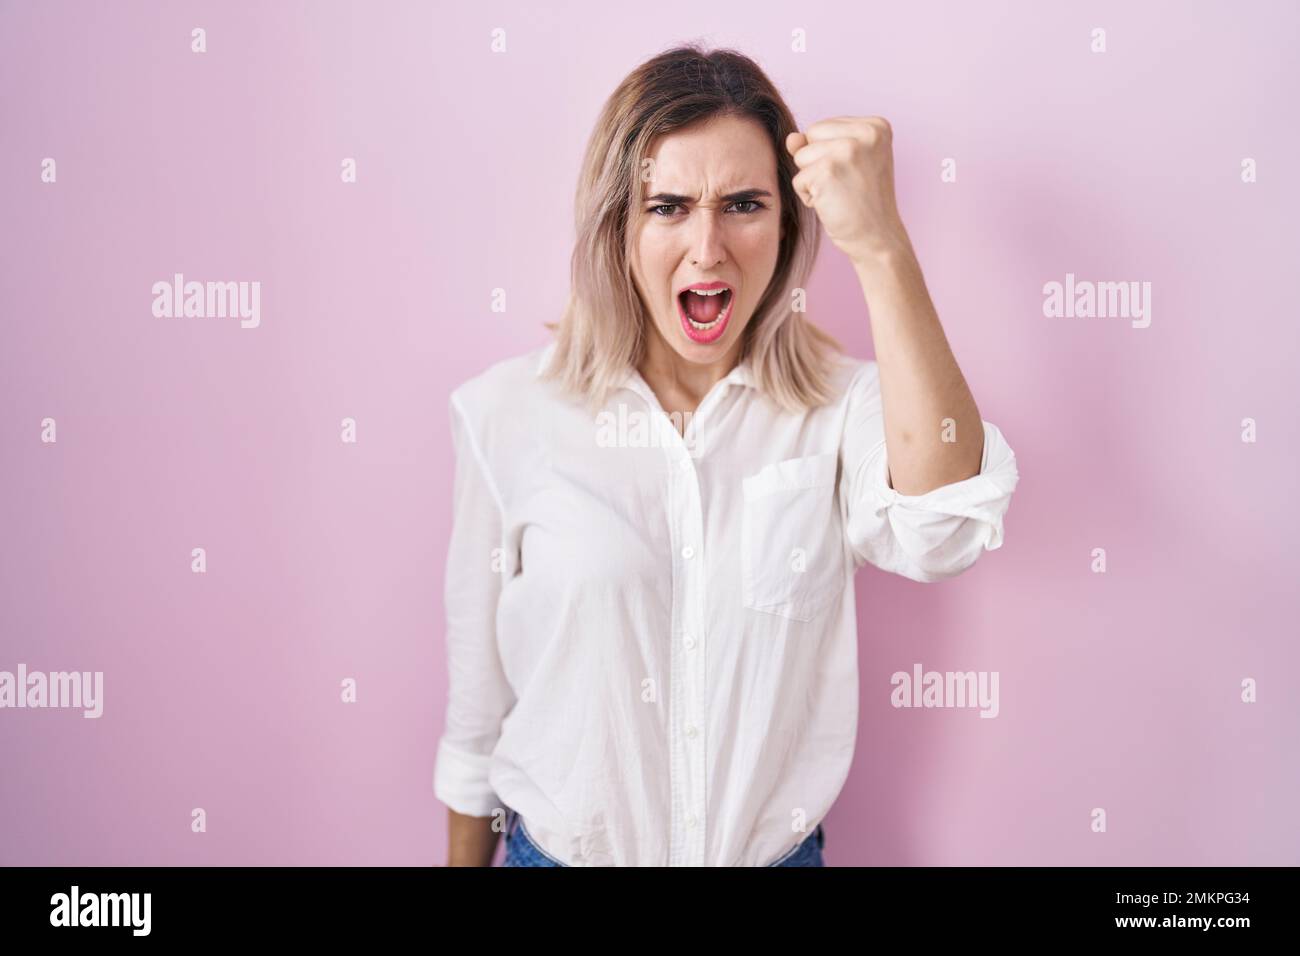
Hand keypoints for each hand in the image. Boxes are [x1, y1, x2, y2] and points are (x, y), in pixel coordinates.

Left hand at [786, 116, 909, 265]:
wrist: (877, 238)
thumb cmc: (863, 203)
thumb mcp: (847, 164)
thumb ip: (819, 144)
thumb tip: (791, 138)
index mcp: (876, 126)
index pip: (823, 127)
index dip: (828, 154)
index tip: (854, 174)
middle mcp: (866, 133)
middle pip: (811, 135)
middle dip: (817, 162)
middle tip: (845, 185)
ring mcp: (847, 150)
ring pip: (801, 156)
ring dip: (812, 180)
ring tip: (839, 194)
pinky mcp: (827, 171)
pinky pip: (798, 179)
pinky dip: (808, 197)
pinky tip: (832, 205)